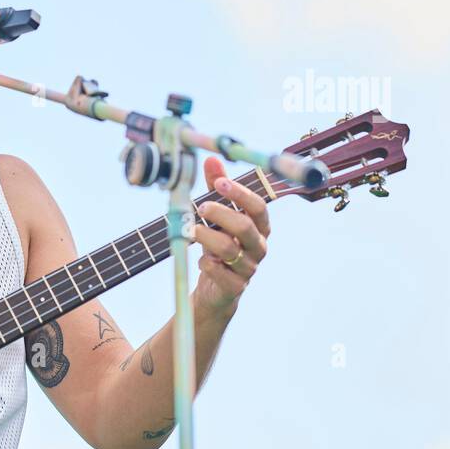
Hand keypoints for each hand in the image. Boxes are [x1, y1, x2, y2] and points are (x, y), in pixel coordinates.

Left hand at [191, 157, 269, 316]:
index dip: (240, 194)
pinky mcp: (236, 287)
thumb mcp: (216, 218)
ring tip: (191, 230)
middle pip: (245, 227)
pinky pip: (221, 273)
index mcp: (258, 227)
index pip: (257, 207)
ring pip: (230, 250)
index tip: (219, 182)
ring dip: (207, 237)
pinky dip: (207, 264)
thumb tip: (211, 159)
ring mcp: (249, 268)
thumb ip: (215, 189)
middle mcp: (258, 246)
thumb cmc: (218, 247)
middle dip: (221, 214)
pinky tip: (200, 260)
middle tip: (200, 206)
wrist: (215, 290)